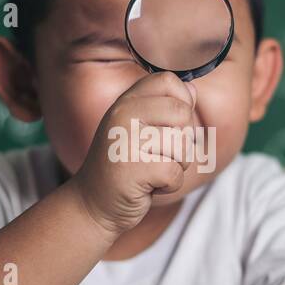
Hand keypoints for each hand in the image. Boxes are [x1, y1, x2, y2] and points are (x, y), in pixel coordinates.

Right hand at [70, 71, 199, 236]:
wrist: (92, 203)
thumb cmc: (122, 166)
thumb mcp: (139, 130)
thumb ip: (164, 108)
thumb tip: (193, 89)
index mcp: (125, 102)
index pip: (168, 81)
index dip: (182, 102)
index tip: (170, 125)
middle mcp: (123, 115)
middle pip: (182, 113)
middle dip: (183, 140)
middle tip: (161, 155)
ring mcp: (126, 141)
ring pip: (182, 145)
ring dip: (177, 166)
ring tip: (152, 171)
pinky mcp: (132, 169)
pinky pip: (175, 173)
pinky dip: (169, 186)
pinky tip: (149, 186)